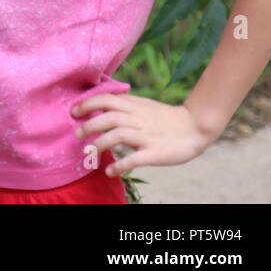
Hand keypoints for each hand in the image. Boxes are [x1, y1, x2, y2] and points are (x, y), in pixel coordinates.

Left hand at [71, 93, 216, 176]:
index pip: (106, 99)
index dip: (87, 104)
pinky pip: (135, 159)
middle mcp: (138, 119)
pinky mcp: (156, 152)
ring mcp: (147, 135)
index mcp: (134, 106)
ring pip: (118, 135)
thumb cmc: (166, 118)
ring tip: (90, 153)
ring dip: (100, 144)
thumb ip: (124, 104)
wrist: (196, 127)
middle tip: (78, 134)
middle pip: (108, 117)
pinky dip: (121, 165)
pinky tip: (111, 171)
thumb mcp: (143, 105)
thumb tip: (100, 104)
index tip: (73, 112)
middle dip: (89, 125)